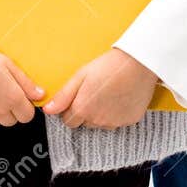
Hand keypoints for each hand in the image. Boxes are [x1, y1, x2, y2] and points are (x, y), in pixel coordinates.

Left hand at [42, 49, 157, 129]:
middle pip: (85, 123)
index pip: (68, 121)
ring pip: (101, 123)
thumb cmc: (108, 66)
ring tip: (109, 93)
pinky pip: (118, 122)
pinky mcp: (130, 121)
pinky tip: (121, 97)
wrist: (138, 63)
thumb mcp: (80, 76)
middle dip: (86, 112)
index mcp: (83, 109)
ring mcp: (115, 122)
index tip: (79, 96)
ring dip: (101, 114)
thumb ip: (63, 96)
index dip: (71, 109)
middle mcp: (98, 120)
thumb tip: (48, 110)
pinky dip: (117, 113)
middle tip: (95, 92)